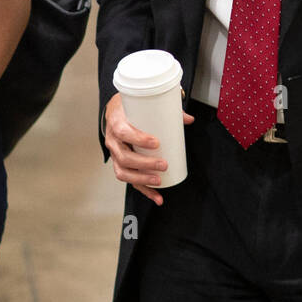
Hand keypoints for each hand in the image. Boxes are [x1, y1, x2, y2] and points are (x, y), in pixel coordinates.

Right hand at [103, 92, 193, 206]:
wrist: (115, 112)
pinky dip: (144, 190)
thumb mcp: (143, 105)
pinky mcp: (121, 165)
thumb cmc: (129, 109)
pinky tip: (157, 196)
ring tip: (159, 181)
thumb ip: (166, 110)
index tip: (155, 143)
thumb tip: (189, 119)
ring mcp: (115, 155)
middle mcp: (113, 141)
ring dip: (142, 180)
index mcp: (116, 122)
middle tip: (163, 164)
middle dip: (144, 164)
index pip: (123, 132)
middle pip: (124, 157)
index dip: (138, 139)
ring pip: (123, 172)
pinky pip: (130, 181)